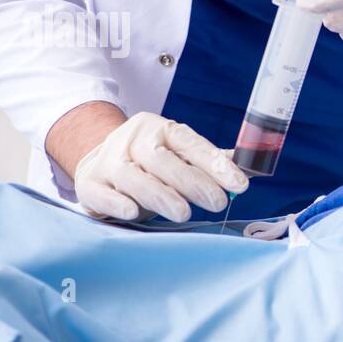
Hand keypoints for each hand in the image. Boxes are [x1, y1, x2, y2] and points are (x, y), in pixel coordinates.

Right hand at [74, 112, 247, 221]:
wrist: (99, 162)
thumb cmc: (151, 164)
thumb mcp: (179, 157)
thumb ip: (211, 162)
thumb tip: (253, 170)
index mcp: (158, 129)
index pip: (189, 142)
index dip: (215, 164)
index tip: (240, 184)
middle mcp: (132, 140)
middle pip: (160, 159)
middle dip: (191, 182)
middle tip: (218, 202)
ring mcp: (107, 161)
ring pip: (132, 176)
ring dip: (159, 195)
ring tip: (183, 213)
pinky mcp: (89, 184)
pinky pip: (101, 193)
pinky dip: (116, 203)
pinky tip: (133, 212)